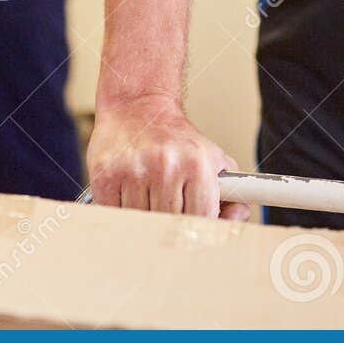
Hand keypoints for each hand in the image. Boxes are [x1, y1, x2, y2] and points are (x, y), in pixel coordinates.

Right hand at [87, 94, 250, 219]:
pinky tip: (129, 197)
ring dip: (145, 221)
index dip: (199, 232)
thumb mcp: (212, 158)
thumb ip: (232, 193)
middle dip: (172, 227)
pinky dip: (123, 213)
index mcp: (196, 164)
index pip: (202, 220)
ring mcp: (133, 171)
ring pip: (143, 224)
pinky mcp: (106, 176)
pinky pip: (116, 215)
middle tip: (169, 220)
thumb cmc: (177, 138)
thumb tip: (238, 220)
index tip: (194, 235)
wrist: (138, 107)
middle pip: (172, 225)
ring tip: (148, 201)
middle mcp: (165, 166)